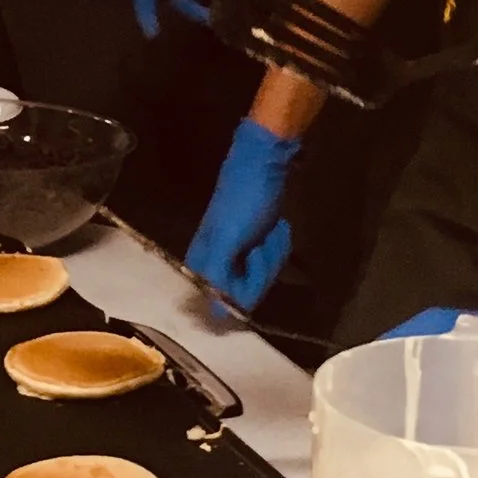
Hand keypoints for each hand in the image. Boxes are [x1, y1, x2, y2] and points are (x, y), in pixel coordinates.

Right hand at [186, 119, 301, 311]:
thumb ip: (218, 276)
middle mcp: (215, 259)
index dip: (242, 292)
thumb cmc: (245, 200)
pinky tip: (275, 229)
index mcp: (202, 260)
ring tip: (268, 231)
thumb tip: (214, 315)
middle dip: (260, 269)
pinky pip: (266, 258)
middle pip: (243, 290)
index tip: (252, 267)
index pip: (221, 300)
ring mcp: (235, 249)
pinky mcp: (251, 240)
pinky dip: (275, 246)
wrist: (264, 162)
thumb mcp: (228, 239)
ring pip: (258, 274)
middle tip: (260, 242)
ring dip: (270, 255)